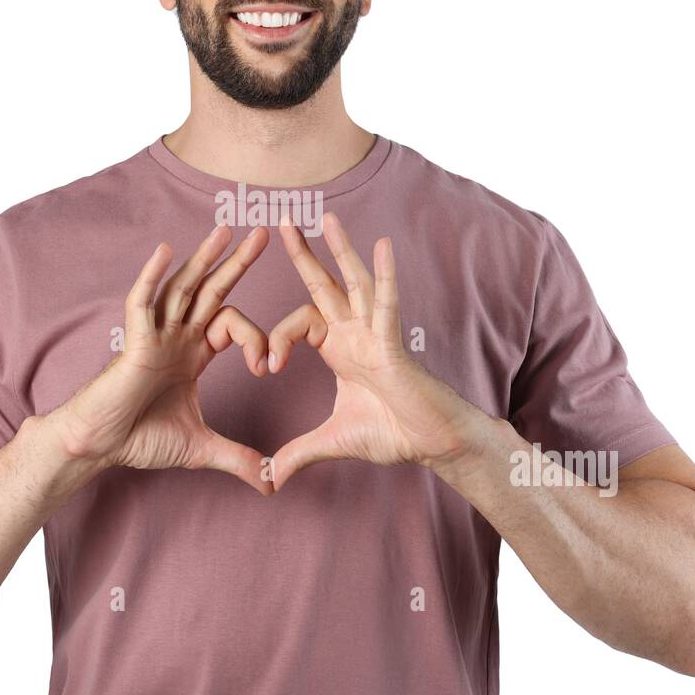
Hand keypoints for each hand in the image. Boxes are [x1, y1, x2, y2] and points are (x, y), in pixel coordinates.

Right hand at [51, 224, 273, 494]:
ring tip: (224, 229)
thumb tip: (271, 483)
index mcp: (193, 353)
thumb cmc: (140, 438)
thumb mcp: (200, 448)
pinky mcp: (134, 342)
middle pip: (212, 291)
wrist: (100, 447)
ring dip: (203, 259)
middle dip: (237, 263)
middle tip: (262, 234)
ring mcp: (155, 335)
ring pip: (182, 287)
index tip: (267, 367)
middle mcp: (176, 336)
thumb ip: (237, 459)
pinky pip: (143, 303)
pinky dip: (153, 277)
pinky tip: (167, 250)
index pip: (231, 325)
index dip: (257, 339)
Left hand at [266, 212, 489, 490]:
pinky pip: (387, 303)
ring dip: (341, 249)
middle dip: (303, 254)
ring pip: (355, 283)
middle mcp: (356, 332)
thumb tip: (272, 478)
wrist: (431, 443)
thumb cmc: (392, 433)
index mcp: (339, 348)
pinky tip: (382, 245)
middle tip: (282, 221)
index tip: (264, 367)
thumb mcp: (333, 441)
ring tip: (326, 216)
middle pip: (324, 284)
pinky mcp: (393, 342)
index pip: (298, 323)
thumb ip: (300, 453)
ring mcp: (376, 333)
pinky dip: (385, 275)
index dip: (274, 339)